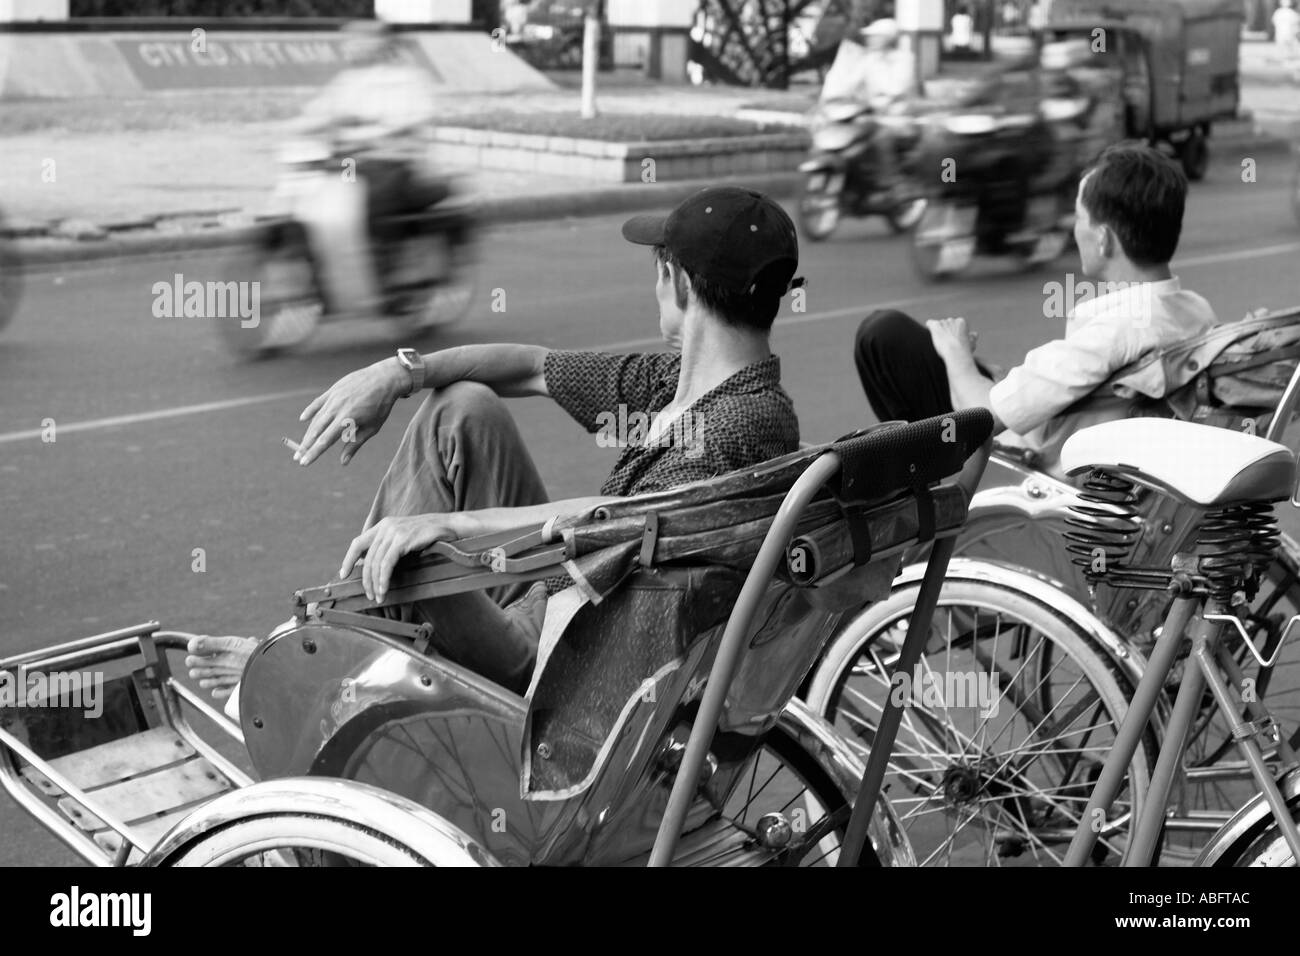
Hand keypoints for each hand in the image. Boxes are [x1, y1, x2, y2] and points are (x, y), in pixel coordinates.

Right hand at [295, 359, 409, 465]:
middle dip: (306, 445)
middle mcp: (337, 408)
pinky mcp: (333, 390)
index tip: (304, 462)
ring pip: (316, 418)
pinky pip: (318, 402)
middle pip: (316, 430)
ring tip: (302, 445)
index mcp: (348, 419)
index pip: (325, 440)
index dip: (313, 452)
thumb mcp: (372, 427)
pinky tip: (303, 419)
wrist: (384, 378)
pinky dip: (310, 411)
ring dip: (308, 433)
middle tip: (297, 458)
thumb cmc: (381, 406)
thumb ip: (355, 444)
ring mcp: (333, 397)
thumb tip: (343, 462)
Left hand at [339, 514, 458, 602]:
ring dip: (375, 583)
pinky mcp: (402, 540)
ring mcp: (393, 532)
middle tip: (369, 595)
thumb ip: (389, 546)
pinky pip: (387, 563)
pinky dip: (383, 579)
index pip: (358, 543)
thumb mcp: (404, 537)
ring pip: (375, 562)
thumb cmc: (430, 535)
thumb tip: (374, 566)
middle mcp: (385, 527)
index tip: (344, 575)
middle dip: (365, 580)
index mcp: (383, 525)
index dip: (348, 560)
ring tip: (379, 597)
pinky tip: (385, 589)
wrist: (449, 526)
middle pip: (366, 557)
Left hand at [926, 317, 978, 368]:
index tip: (954, 340)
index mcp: (961, 322)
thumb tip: (974, 334)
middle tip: (947, 342)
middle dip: (946, 331)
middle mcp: (952, 320)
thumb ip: (972, 338)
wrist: (955, 353)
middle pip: (946, 324)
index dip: (954, 333)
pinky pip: (930, 323)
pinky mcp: (935, 326)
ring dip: (938, 332)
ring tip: (941, 342)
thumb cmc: (964, 351)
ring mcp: (943, 322)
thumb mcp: (971, 344)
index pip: (955, 324)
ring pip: (938, 325)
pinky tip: (929, 331)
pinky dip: (929, 326)